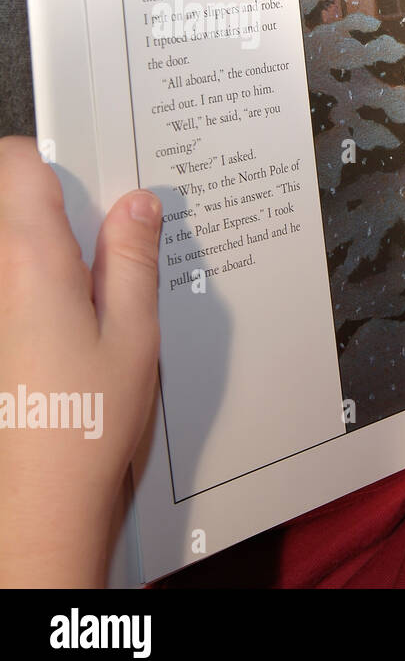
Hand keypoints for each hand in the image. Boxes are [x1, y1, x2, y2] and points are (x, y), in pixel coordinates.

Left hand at [0, 137, 161, 586]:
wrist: (36, 498)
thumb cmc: (83, 422)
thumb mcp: (134, 331)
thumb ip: (130, 258)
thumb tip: (135, 206)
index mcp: (28, 258)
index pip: (19, 162)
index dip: (55, 162)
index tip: (90, 185)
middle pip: (2, 197)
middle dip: (43, 205)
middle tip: (95, 240)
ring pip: (5, 245)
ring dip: (36, 250)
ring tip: (81, 291)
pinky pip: (7, 286)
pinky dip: (29, 288)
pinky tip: (61, 327)